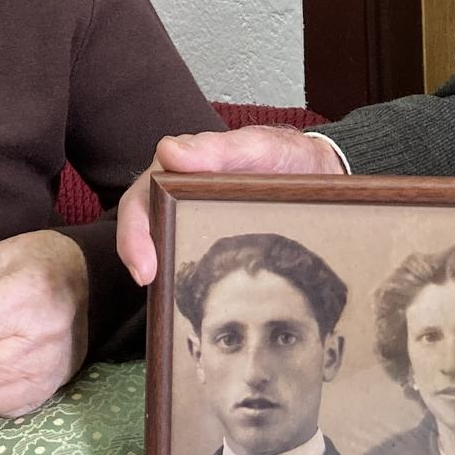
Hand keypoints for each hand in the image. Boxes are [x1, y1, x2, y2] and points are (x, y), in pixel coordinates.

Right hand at [114, 126, 347, 283]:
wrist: (320, 173)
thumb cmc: (282, 156)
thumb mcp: (258, 147)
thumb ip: (218, 148)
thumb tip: (168, 152)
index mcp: (179, 170)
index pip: (140, 201)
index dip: (133, 234)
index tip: (145, 267)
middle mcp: (178, 198)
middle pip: (144, 228)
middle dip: (139, 254)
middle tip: (150, 282)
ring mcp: (195, 222)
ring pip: (165, 250)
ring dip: (162, 274)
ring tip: (170, 299)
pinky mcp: (215, 242)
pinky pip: (194, 264)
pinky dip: (190, 284)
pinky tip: (201, 307)